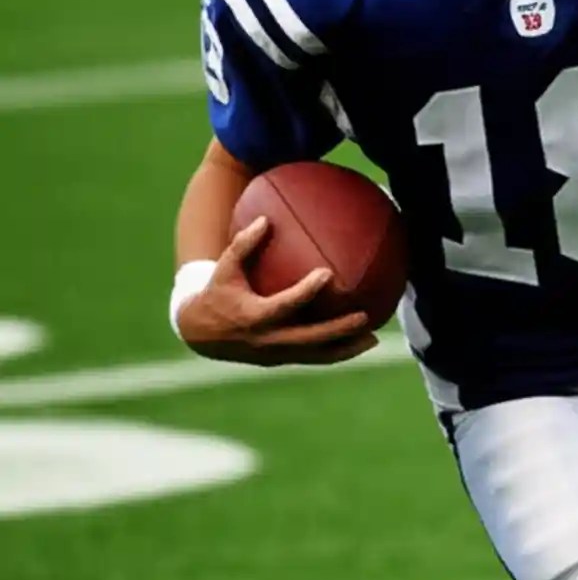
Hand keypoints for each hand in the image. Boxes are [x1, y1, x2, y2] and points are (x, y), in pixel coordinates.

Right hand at [177, 217, 378, 366]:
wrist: (202, 334)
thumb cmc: (218, 292)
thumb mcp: (224, 268)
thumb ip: (243, 244)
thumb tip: (264, 218)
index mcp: (254, 316)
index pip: (285, 305)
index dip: (305, 291)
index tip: (327, 274)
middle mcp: (268, 339)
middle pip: (309, 338)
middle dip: (337, 330)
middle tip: (364, 316)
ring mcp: (277, 354)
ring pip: (316, 355)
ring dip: (346, 348)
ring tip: (374, 338)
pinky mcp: (283, 360)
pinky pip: (315, 359)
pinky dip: (339, 353)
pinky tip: (363, 343)